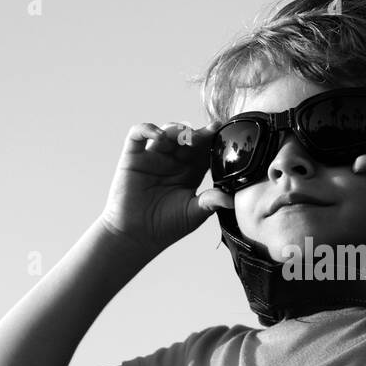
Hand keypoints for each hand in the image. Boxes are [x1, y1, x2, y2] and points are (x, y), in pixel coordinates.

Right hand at [100, 120, 233, 253]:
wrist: (136, 236)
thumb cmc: (165, 226)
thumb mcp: (193, 213)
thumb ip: (210, 202)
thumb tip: (233, 199)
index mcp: (190, 172)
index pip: (203, 151)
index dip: (212, 141)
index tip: (221, 133)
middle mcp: (173, 161)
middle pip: (187, 138)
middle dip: (198, 134)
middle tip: (206, 135)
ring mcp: (153, 157)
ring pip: (167, 131)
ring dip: (177, 129)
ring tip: (186, 138)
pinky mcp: (133, 157)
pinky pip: (137, 134)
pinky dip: (147, 129)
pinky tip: (159, 135)